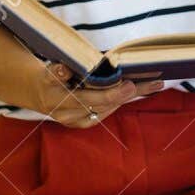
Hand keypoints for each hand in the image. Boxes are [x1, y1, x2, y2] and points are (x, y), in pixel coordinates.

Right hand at [17, 62, 142, 128]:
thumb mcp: (49, 70)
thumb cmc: (49, 76)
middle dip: (127, 94)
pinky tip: (143, 89)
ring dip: (131, 96)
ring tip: (155, 83)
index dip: (111, 94)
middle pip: (103, 104)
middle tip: (152, 83)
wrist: (38, 92)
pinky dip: (122, 100)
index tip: (130, 86)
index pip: (90, 98)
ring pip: (109, 108)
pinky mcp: (83, 123)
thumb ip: (58, 71)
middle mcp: (68, 114)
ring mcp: (76, 121)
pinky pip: (106, 112)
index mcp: (59, 99)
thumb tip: (64, 70)